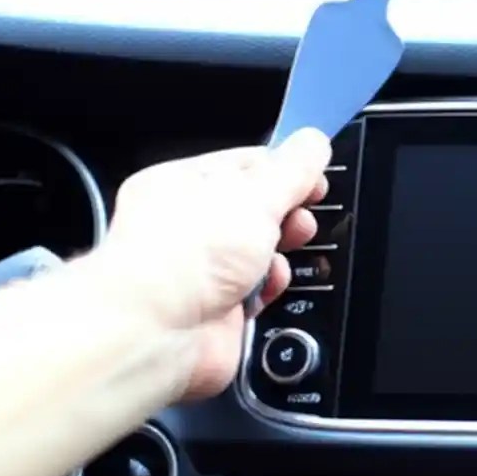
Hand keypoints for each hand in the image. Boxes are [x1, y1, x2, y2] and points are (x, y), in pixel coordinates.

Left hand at [96, 128, 331, 399]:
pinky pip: (259, 290)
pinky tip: (266, 285)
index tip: (316, 174)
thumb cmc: (185, 256)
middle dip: (286, 214)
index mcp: (182, 185)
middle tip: (300, 217)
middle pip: (255, 210)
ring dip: (279, 253)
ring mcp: (202, 270)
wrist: (160, 333)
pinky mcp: (219, 309)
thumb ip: (291, 169)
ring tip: (281, 252)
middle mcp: (187, 226)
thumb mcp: (254, 196)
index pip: (243, 165)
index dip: (284, 168)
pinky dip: (269, 288)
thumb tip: (314, 142)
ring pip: (260, 252)